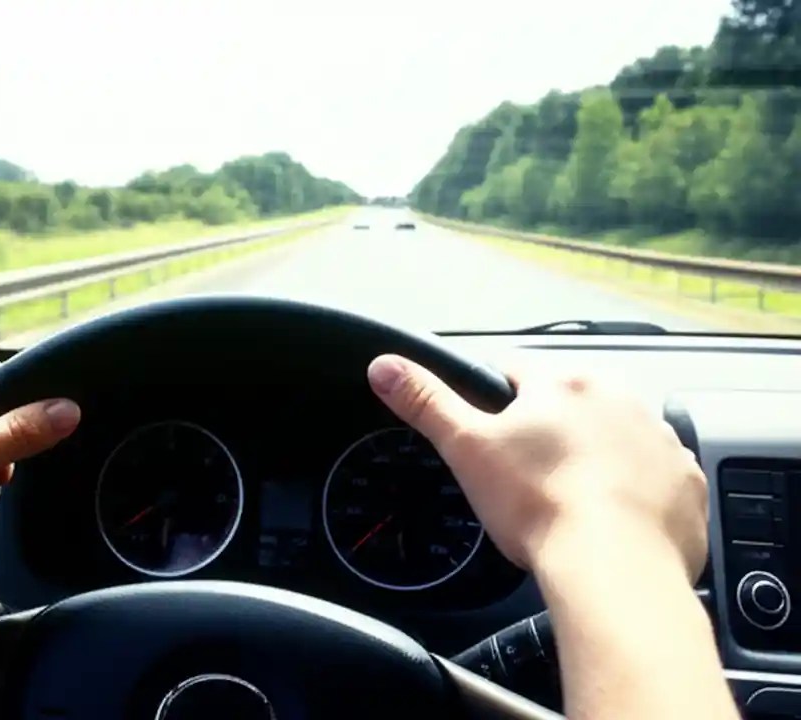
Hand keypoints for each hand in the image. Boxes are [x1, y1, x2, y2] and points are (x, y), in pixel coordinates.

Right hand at [366, 355, 706, 581]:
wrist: (613, 566)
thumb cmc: (538, 506)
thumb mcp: (466, 448)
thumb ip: (425, 402)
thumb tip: (384, 365)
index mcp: (562, 384)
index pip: (519, 372)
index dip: (499, 401)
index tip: (493, 432)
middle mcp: (619, 398)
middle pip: (574, 402)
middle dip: (553, 428)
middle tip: (530, 475)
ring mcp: (660, 439)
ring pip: (619, 434)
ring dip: (598, 455)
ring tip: (573, 499)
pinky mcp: (686, 481)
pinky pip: (659, 475)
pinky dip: (639, 490)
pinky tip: (614, 518)